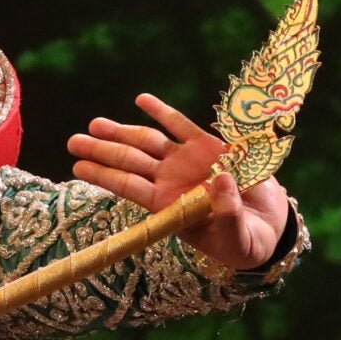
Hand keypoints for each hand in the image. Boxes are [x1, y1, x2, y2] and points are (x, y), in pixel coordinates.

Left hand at [66, 92, 288, 271]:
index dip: (104, 176)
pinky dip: (162, 112)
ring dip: (122, 131)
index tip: (77, 168)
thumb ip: (227, 212)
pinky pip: (181, 125)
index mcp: (168, 205)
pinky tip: (142, 100)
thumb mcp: (236, 234)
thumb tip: (220, 179)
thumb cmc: (243, 239)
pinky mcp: (208, 146)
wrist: (267, 226)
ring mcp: (187, 161)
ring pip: (148, 142)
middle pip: (130, 162)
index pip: (129, 188)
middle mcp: (171, 181)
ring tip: (95, 124)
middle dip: (101, 150)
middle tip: (73, 141)